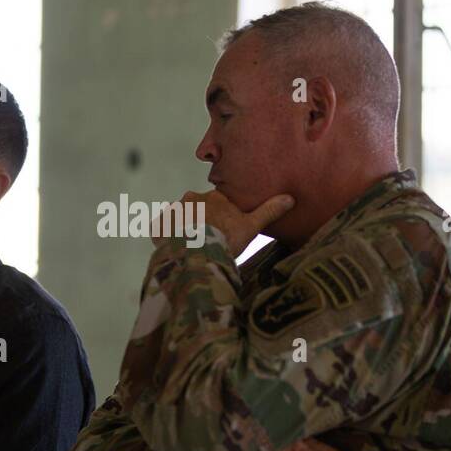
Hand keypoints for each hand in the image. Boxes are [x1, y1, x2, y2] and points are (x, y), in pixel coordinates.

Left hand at [161, 190, 293, 258]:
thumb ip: (269, 211)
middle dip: (201, 223)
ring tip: (191, 250)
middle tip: (207, 242)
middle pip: (199, 209)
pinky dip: (166, 239)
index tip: (224, 230)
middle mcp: (192, 198)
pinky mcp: (159, 226)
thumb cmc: (225, 238)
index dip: (222, 217)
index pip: (219, 203)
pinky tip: (174, 252)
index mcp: (215, 197)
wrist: (196, 253)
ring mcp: (174, 211)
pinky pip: (162, 231)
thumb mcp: (252, 226)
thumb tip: (290, 198)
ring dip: (183, 231)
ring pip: (180, 219)